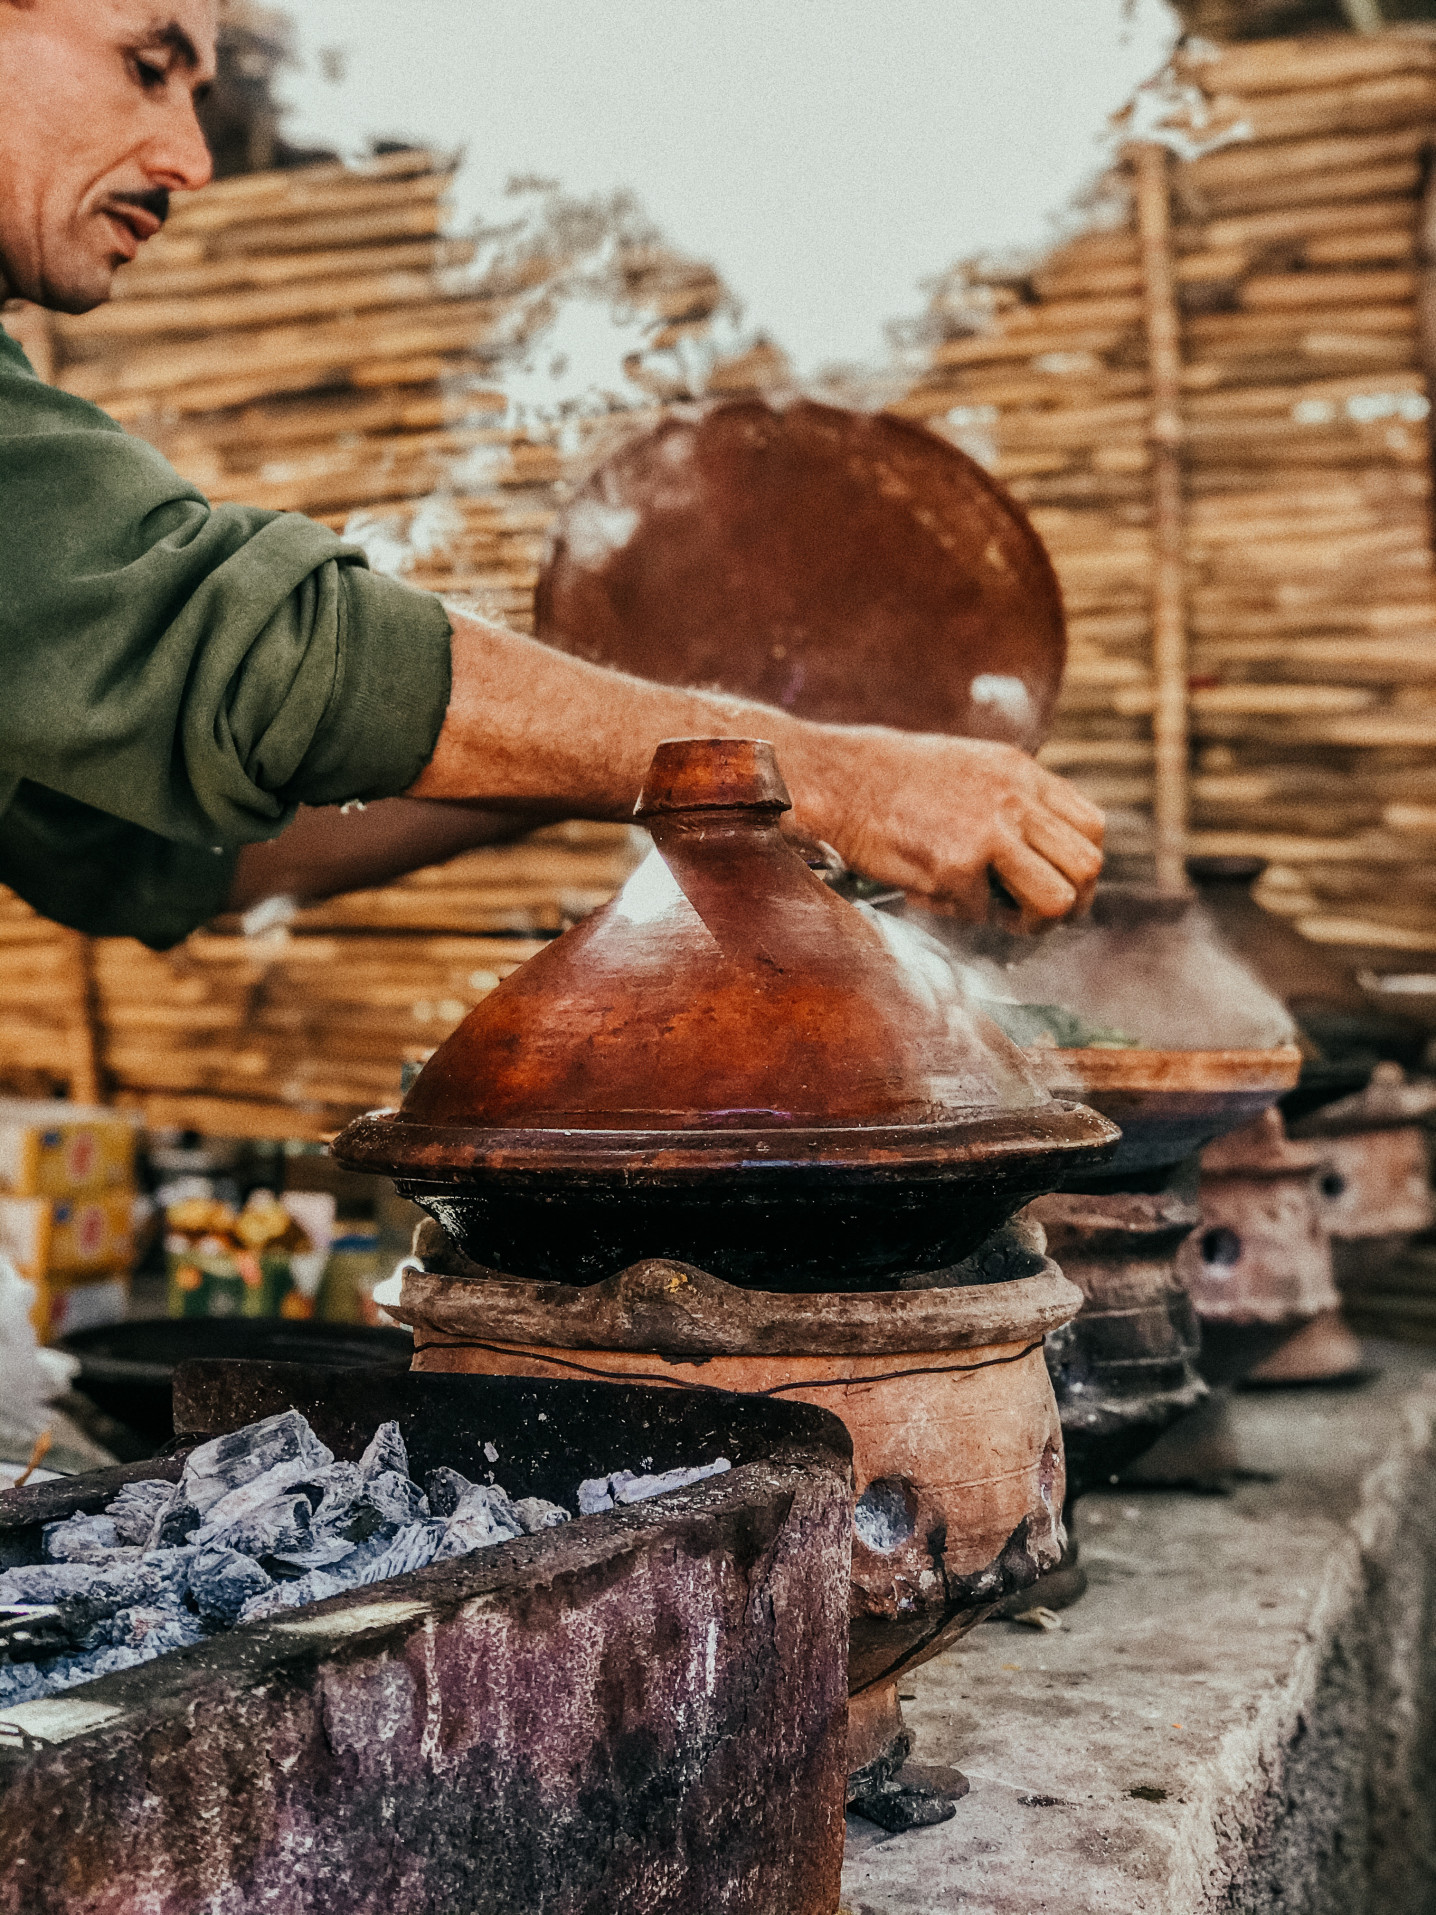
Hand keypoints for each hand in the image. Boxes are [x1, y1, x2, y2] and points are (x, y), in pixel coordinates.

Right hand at [784, 729, 1103, 929]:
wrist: (835, 778)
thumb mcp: (969, 768)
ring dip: (1031, 922)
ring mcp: (989, 832)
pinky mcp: (956, 865)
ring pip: (1058, 899)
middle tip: (1032, 916)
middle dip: (1068, 904)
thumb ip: (1011, 802)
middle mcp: (1016, 799)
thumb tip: (1040, 858)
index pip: (1092, 828)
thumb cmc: (890, 780)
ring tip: (996, 917)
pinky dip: (962, 918)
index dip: (1078, 867)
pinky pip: (985, 915)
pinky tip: (933, 896)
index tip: (1051, 883)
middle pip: (1088, 867)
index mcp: (1021, 773)